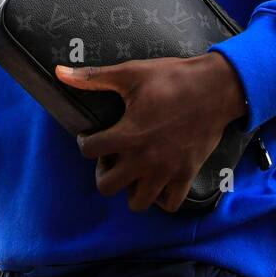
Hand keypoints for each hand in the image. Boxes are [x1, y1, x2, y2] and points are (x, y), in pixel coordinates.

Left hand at [55, 53, 246, 213]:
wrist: (216, 88)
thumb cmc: (172, 78)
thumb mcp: (130, 73)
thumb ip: (92, 77)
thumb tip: (59, 72)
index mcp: (128, 135)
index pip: (89, 151)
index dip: (85, 142)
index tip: (93, 135)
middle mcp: (144, 159)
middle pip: (108, 187)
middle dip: (104, 172)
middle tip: (113, 156)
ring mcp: (166, 171)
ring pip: (137, 203)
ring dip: (130, 189)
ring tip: (133, 169)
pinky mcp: (187, 175)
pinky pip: (169, 204)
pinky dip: (161, 198)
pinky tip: (157, 179)